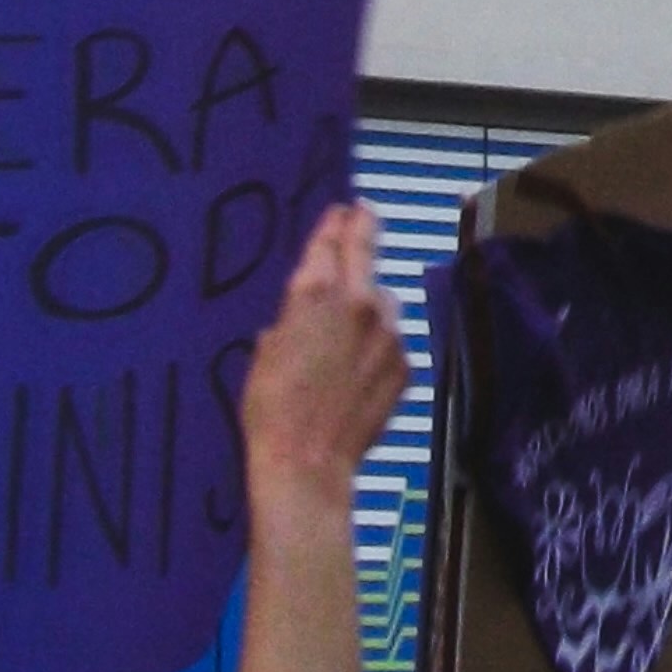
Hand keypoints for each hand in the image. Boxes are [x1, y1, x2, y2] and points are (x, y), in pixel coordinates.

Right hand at [237, 205, 405, 507]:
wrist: (307, 461)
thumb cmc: (271, 408)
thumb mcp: (267, 350)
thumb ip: (292, 318)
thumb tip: (302, 310)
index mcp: (316, 293)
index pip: (331, 239)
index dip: (337, 222)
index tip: (343, 210)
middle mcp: (360, 301)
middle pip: (366, 250)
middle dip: (363, 231)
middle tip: (362, 215)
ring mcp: (390, 331)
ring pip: (384, 299)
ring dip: (369, 303)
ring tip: (346, 329)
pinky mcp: (405, 361)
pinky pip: (392, 339)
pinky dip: (378, 343)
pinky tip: (357, 367)